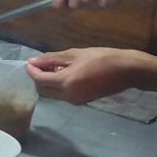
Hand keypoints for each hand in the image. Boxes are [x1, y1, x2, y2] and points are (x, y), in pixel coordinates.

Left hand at [26, 48, 149, 104]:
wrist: (127, 71)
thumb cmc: (102, 58)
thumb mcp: (75, 54)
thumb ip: (52, 58)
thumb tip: (33, 61)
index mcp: (66, 83)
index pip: (39, 80)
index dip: (31, 70)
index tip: (29, 61)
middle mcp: (68, 96)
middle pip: (43, 90)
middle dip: (38, 77)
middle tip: (43, 63)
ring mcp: (76, 101)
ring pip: (52, 94)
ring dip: (49, 82)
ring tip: (57, 66)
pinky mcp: (82, 101)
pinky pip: (63, 95)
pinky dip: (59, 86)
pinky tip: (66, 73)